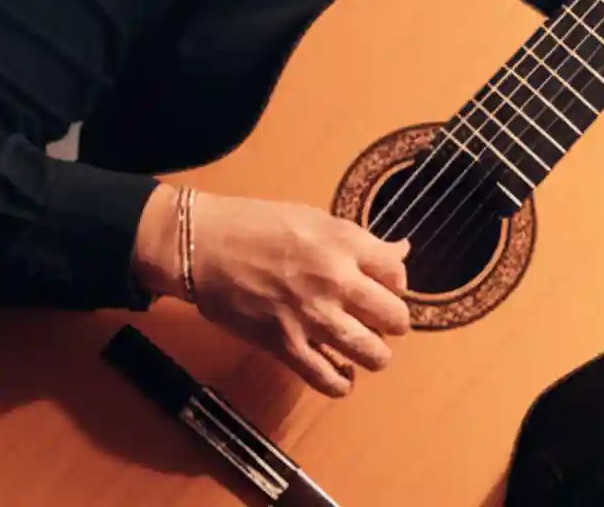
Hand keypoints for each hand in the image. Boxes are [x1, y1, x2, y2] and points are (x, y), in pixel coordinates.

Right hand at [133, 184, 411, 397]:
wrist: (202, 246)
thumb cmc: (256, 225)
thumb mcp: (315, 219)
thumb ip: (360, 241)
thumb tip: (401, 250)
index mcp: (344, 243)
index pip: (398, 275)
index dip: (395, 285)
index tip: (382, 288)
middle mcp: (335, 280)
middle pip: (395, 318)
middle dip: (392, 322)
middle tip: (377, 321)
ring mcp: (311, 316)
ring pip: (372, 354)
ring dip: (374, 355)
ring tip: (364, 349)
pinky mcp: (284, 344)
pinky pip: (328, 379)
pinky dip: (341, 383)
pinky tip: (342, 375)